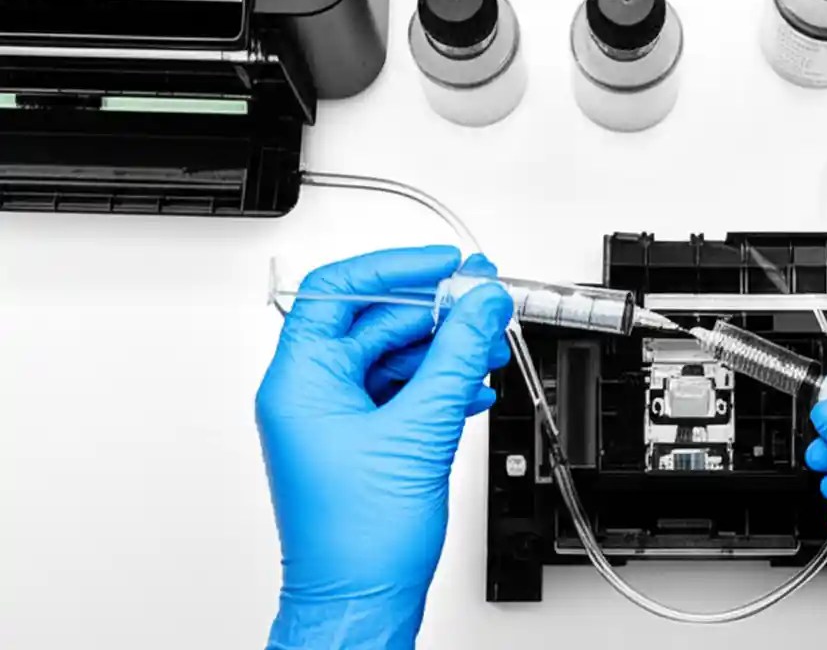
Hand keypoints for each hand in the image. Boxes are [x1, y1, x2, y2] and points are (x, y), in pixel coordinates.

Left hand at [256, 247, 513, 648]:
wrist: (362, 601)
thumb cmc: (357, 541)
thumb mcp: (419, 431)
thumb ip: (456, 356)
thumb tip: (480, 304)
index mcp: (300, 381)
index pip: (338, 291)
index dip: (394, 267)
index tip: (443, 264)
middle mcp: (312, 393)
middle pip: (374, 321)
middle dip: (434, 310)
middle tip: (482, 301)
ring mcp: (337, 417)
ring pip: (394, 356)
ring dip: (444, 348)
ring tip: (487, 345)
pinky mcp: (364, 440)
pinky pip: (403, 390)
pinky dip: (441, 382)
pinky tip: (472, 386)